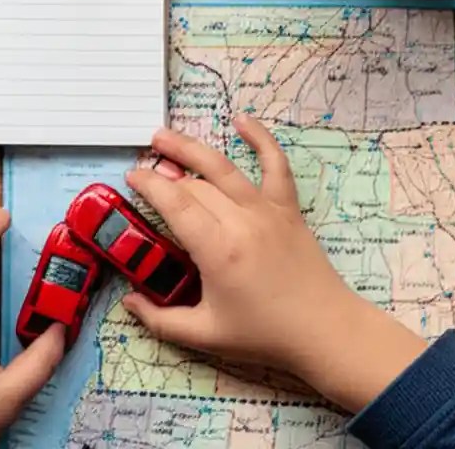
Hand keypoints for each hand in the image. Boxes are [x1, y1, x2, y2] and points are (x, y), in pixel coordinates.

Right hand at [122, 115, 426, 413]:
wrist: (325, 330)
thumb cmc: (265, 335)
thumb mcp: (206, 335)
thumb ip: (161, 321)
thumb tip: (129, 303)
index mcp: (218, 250)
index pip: (174, 203)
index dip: (149, 186)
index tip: (131, 178)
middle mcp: (241, 221)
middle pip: (194, 186)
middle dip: (164, 173)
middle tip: (143, 169)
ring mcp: (267, 210)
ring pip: (223, 167)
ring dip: (191, 148)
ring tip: (163, 136)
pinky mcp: (288, 209)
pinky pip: (275, 164)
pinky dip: (260, 139)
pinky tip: (242, 120)